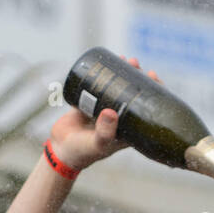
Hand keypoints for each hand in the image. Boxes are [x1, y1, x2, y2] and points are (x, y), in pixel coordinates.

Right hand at [49, 55, 160, 169]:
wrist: (59, 150)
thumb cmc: (83, 152)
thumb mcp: (97, 144)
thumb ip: (105, 132)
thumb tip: (111, 112)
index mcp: (128, 130)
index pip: (146, 110)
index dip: (154, 94)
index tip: (153, 78)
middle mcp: (118, 119)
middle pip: (133, 95)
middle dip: (138, 78)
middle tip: (138, 65)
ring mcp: (104, 110)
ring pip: (118, 88)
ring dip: (123, 73)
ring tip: (127, 60)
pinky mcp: (89, 104)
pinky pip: (99, 86)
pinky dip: (104, 74)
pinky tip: (108, 62)